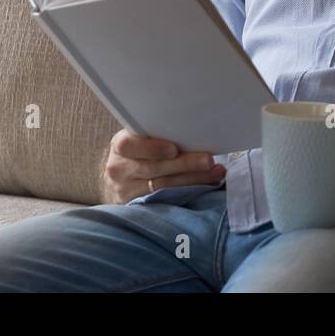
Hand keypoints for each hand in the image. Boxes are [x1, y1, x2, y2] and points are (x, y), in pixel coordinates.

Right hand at [100, 128, 224, 203]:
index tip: (174, 149)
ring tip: (215, 172)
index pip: (129, 145)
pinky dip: (189, 192)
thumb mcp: (141, 139)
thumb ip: (157, 135)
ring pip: (163, 186)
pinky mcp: (137, 207)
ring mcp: (126, 191)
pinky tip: (206, 186)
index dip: (152, 148)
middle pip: (153, 168)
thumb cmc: (141, 151)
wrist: (123, 178)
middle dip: (184, 164)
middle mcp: (119, 169)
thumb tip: (192, 129)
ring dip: (193, 179)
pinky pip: (166, 200)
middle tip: (208, 160)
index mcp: (120, 145)